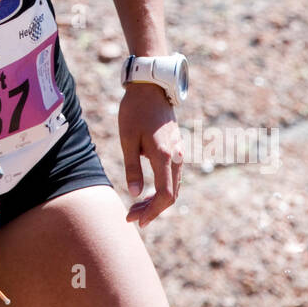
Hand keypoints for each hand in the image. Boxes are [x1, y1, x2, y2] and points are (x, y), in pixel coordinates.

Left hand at [119, 83, 184, 229]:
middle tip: (130, 217)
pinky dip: (161, 188)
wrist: (151, 86)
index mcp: (164, 156)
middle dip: (152, 210)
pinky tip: (145, 192)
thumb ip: (133, 167)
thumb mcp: (128, 139)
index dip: (151, 211)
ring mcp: (179, 152)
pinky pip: (173, 176)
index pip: (164, 194)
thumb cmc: (135, 110)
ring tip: (135, 208)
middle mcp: (177, 157)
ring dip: (156, 201)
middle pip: (171, 194)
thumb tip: (135, 194)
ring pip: (173, 186)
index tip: (135, 220)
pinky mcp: (176, 148)